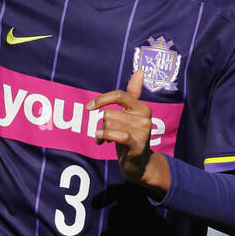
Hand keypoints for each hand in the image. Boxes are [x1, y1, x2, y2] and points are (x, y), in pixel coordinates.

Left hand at [87, 68, 156, 183]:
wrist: (138, 164)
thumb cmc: (131, 136)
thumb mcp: (131, 115)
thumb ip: (133, 94)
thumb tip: (139, 71)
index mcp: (143, 107)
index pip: (119, 95)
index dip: (102, 100)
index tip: (89, 107)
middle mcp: (145, 118)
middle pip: (110, 113)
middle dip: (102, 124)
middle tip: (105, 133)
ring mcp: (143, 132)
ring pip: (109, 124)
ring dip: (102, 133)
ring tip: (105, 140)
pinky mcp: (138, 146)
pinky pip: (116, 135)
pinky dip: (104, 137)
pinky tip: (100, 141)